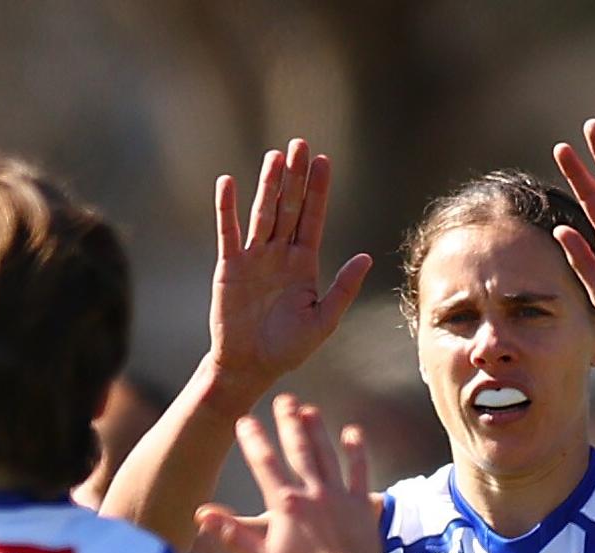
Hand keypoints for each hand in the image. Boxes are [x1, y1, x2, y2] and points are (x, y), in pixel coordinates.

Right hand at [197, 394, 375, 552]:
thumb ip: (231, 532)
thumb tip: (201, 514)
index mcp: (285, 503)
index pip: (265, 463)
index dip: (253, 439)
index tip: (244, 420)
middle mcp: (312, 492)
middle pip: (299, 449)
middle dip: (289, 421)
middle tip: (284, 399)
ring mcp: (338, 496)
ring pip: (327, 454)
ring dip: (318, 429)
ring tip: (310, 409)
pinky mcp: (361, 504)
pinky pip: (359, 471)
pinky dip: (357, 451)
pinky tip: (353, 433)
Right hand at [207, 139, 371, 403]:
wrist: (250, 367)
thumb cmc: (288, 349)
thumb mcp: (323, 320)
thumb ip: (343, 288)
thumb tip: (367, 257)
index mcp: (304, 263)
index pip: (313, 218)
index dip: (318, 190)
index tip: (323, 161)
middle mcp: (280, 254)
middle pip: (289, 207)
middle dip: (295, 177)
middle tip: (300, 143)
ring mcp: (254, 258)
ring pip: (263, 214)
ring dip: (268, 185)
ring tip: (275, 156)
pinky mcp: (229, 267)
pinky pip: (228, 232)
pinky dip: (227, 208)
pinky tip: (228, 183)